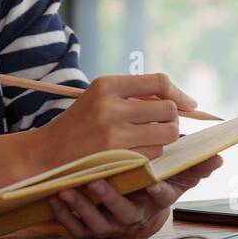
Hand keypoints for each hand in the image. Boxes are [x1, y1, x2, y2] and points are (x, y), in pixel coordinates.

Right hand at [35, 73, 199, 164]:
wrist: (47, 154)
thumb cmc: (78, 125)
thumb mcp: (98, 98)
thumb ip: (133, 95)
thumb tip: (177, 100)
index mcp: (107, 84)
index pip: (159, 82)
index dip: (179, 94)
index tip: (189, 104)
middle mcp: (111, 105)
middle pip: (169, 109)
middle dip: (173, 119)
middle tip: (164, 126)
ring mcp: (114, 132)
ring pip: (166, 133)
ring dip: (164, 138)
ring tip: (149, 140)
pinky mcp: (117, 156)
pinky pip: (154, 153)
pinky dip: (152, 154)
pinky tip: (137, 153)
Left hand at [46, 155, 223, 238]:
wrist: (133, 210)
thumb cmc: (153, 185)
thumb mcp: (174, 177)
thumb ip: (192, 166)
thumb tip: (218, 156)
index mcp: (154, 202)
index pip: (159, 198)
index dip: (156, 192)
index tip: (151, 182)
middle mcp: (133, 216)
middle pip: (123, 213)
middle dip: (110, 199)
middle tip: (97, 181)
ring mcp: (110, 225)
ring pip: (95, 223)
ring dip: (81, 207)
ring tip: (66, 188)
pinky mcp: (89, 230)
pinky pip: (75, 228)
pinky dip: (63, 215)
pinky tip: (54, 198)